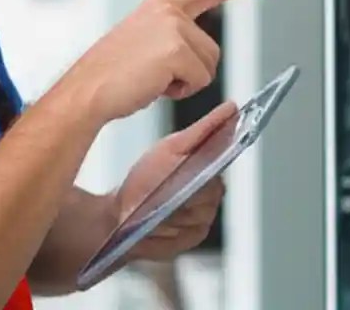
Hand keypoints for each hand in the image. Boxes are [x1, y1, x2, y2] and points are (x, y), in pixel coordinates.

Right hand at [59, 0, 278, 124]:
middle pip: (213, 49)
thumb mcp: (145, 39)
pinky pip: (200, 80)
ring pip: (209, 66)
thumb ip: (174, 34)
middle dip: (193, 71)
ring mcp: (173, 27)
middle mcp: (169, 9)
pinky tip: (154, 85)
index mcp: (163, 3)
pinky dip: (180, 91)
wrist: (89, 89)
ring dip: (185, 82)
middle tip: (156, 74)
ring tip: (151, 78)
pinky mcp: (176, 50)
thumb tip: (202, 54)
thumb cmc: (113, 73)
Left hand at [113, 102, 237, 260]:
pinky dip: (168, 227)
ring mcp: (202, 221)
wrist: (119, 211)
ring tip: (154, 205)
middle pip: (209, 194)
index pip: (218, 169)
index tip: (186, 170)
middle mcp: (210, 198)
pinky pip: (187, 233)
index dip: (201, 169)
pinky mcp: (191, 240)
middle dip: (184, 190)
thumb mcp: (172, 148)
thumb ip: (203, 129)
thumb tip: (230, 109)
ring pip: (197, 214)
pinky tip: (155, 223)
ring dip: (172, 209)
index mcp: (209, 172)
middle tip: (162, 188)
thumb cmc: (145, 179)